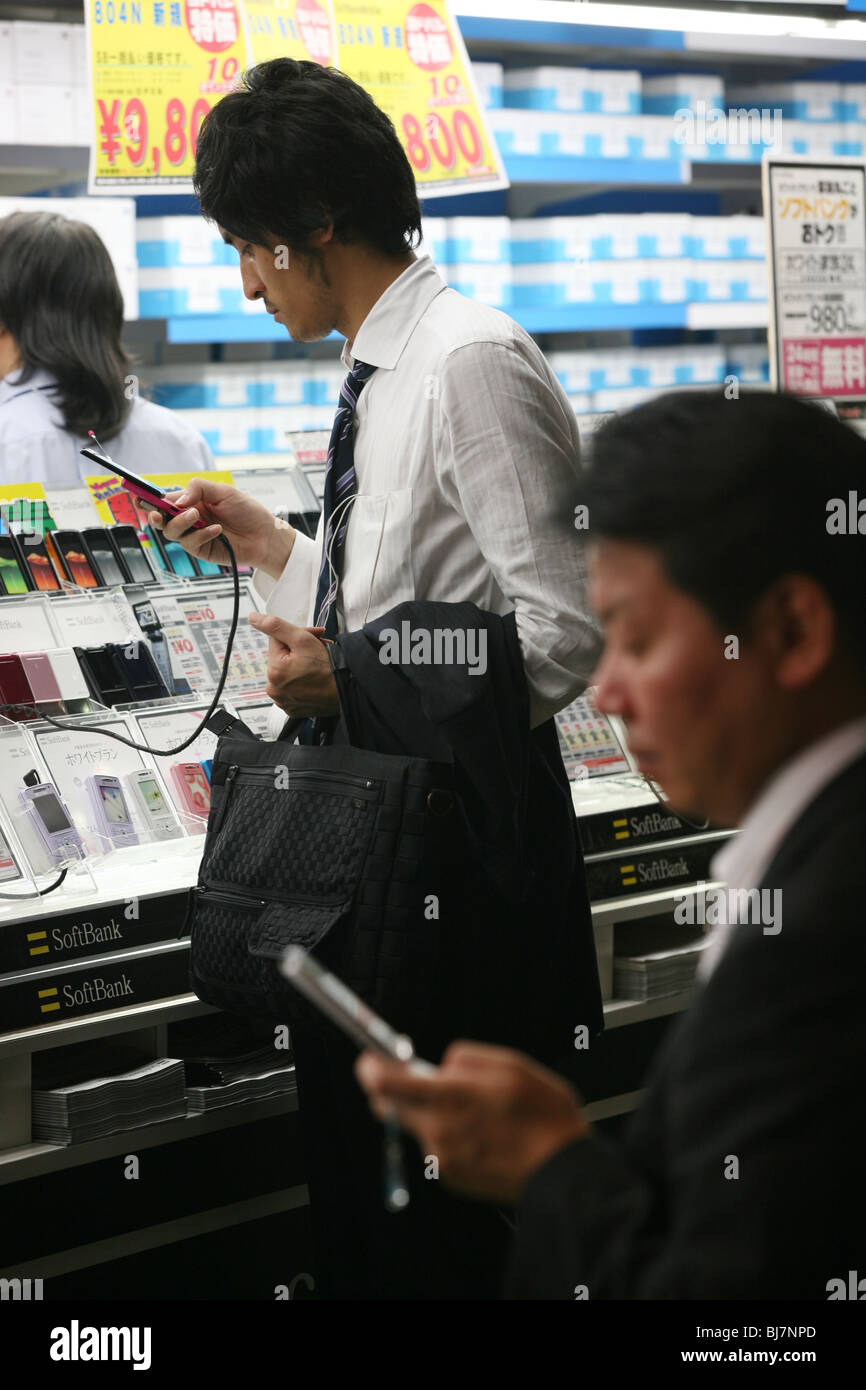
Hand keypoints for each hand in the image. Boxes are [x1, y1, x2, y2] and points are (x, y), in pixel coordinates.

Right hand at [146, 477, 295, 575]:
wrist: (265, 534)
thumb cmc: (246, 511)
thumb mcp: (223, 491)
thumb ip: (197, 488)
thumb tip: (176, 501)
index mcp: (190, 501)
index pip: (164, 499)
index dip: (148, 498)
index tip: (138, 496)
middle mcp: (188, 518)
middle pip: (161, 518)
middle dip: (155, 515)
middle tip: (159, 512)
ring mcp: (193, 535)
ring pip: (172, 532)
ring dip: (181, 523)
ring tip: (197, 515)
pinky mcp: (201, 549)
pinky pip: (190, 543)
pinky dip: (200, 534)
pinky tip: (216, 529)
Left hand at [248, 613, 338, 716]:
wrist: (348, 692)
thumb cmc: (329, 669)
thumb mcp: (302, 639)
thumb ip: (276, 626)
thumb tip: (254, 618)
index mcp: (274, 671)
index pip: (277, 641)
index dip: (296, 636)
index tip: (313, 639)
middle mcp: (274, 689)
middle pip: (282, 658)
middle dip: (298, 651)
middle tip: (318, 651)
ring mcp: (283, 701)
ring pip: (288, 673)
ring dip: (300, 666)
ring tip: (317, 666)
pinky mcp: (292, 709)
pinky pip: (293, 689)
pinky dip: (302, 682)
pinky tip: (315, 679)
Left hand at [355, 1041, 590, 1204]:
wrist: (564, 1174)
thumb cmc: (544, 1117)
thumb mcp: (511, 1065)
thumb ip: (466, 1059)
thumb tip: (441, 1065)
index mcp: (451, 1098)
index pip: (387, 1083)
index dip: (370, 1068)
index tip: (368, 1059)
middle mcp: (439, 1131)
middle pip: (388, 1108)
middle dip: (395, 1090)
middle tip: (420, 1079)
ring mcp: (442, 1158)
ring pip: (417, 1125)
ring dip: (430, 1113)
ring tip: (476, 1111)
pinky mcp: (451, 1178)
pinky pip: (436, 1147)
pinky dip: (448, 1135)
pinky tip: (482, 1133)